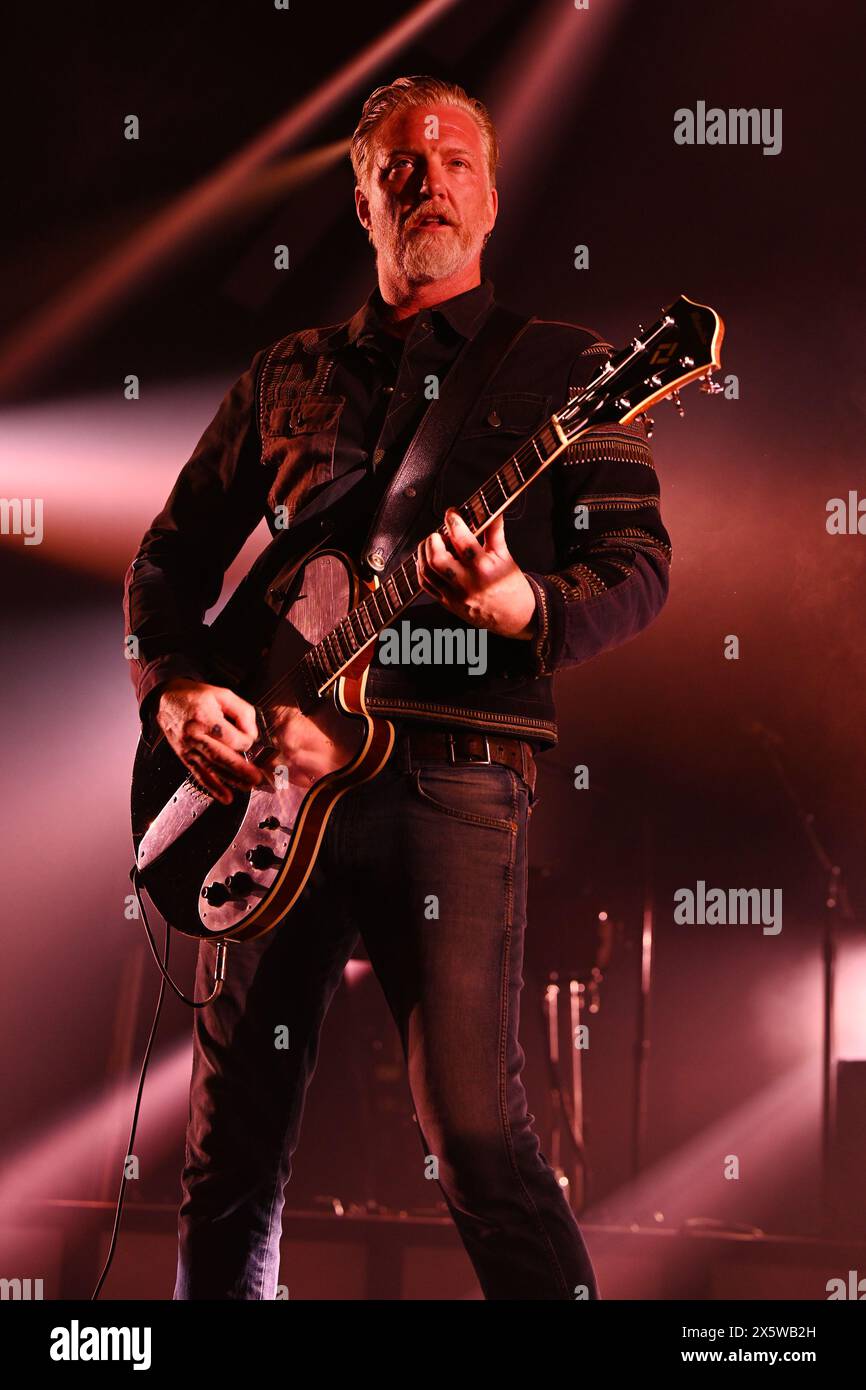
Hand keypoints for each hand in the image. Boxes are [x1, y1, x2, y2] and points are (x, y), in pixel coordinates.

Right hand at [156, 678, 265, 804]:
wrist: (166, 700)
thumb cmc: (196, 696)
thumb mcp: (223, 695)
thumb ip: (243, 712)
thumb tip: (252, 734)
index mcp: (205, 717)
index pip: (231, 737)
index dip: (246, 741)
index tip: (249, 738)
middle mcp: (194, 735)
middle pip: (221, 756)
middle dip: (241, 769)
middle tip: (256, 778)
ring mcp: (188, 748)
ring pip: (212, 768)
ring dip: (231, 780)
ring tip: (247, 786)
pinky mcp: (185, 757)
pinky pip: (199, 775)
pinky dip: (213, 788)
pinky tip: (226, 797)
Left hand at [416, 508, 537, 638]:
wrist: (513, 615)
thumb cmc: (510, 587)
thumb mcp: (505, 556)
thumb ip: (494, 532)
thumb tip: (492, 512)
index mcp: (484, 568)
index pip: (462, 540)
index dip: (453, 522)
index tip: (452, 514)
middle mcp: (467, 583)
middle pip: (438, 558)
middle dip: (433, 539)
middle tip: (439, 533)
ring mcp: (455, 595)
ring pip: (427, 571)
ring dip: (424, 552)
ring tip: (432, 544)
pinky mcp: (447, 602)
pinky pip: (426, 585)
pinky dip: (422, 569)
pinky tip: (428, 560)